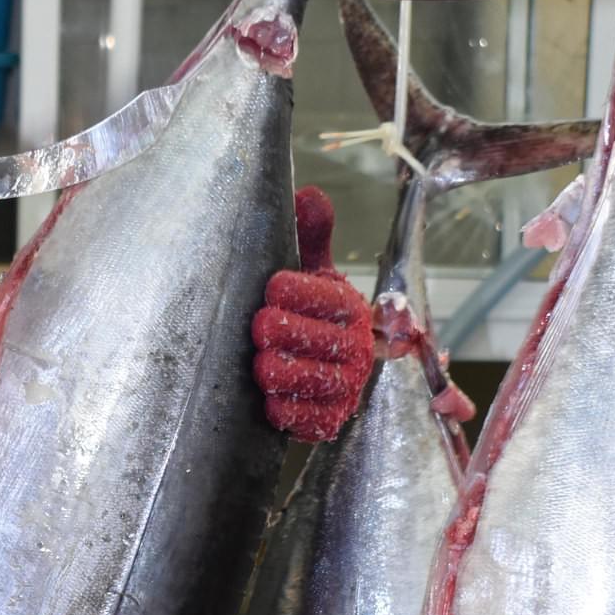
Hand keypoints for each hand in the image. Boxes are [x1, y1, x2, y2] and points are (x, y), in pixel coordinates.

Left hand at [252, 186, 373, 441]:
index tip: (271, 289)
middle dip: (274, 330)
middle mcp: (355, 348)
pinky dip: (280, 407)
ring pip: (301, 377)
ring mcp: (344, 388)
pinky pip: (301, 417)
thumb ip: (310, 236)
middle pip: (307, 336)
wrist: (316, 371)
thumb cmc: (305, 314)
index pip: (323, 295)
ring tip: (259, 361)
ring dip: (273, 368)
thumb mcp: (309, 272)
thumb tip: (310, 194)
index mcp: (350, 307)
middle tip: (258, 328)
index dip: (291, 291)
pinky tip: (267, 396)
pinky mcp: (328, 420)